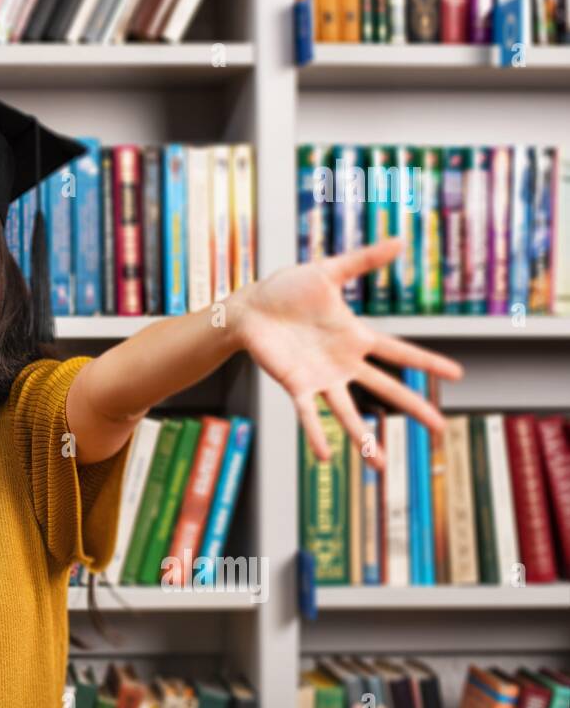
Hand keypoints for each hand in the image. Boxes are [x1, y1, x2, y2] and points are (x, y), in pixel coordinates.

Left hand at [232, 236, 463, 469]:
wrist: (249, 307)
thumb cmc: (286, 289)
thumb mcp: (328, 272)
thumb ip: (363, 260)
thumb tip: (400, 240)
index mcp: (356, 337)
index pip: (400, 351)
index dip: (427, 363)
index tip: (458, 376)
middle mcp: (344, 363)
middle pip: (386, 389)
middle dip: (414, 408)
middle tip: (441, 430)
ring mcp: (321, 378)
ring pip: (349, 413)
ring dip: (365, 440)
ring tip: (381, 467)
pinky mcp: (295, 385)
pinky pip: (308, 414)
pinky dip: (315, 433)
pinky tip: (325, 456)